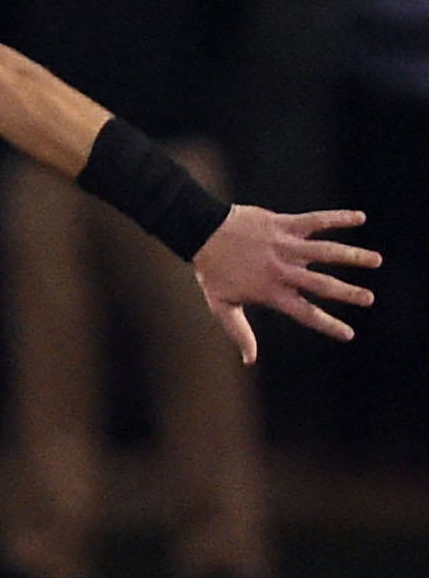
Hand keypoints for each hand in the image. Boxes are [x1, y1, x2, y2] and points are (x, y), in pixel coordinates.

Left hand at [192, 205, 380, 363]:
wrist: (200, 231)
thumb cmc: (211, 270)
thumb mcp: (221, 306)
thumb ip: (240, 332)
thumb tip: (249, 360)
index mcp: (271, 292)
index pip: (305, 313)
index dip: (328, 324)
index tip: (349, 334)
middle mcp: (282, 270)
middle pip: (321, 284)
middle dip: (347, 292)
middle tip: (368, 298)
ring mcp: (284, 246)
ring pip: (325, 251)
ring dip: (352, 255)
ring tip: (376, 260)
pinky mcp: (283, 224)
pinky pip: (316, 220)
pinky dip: (338, 218)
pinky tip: (360, 217)